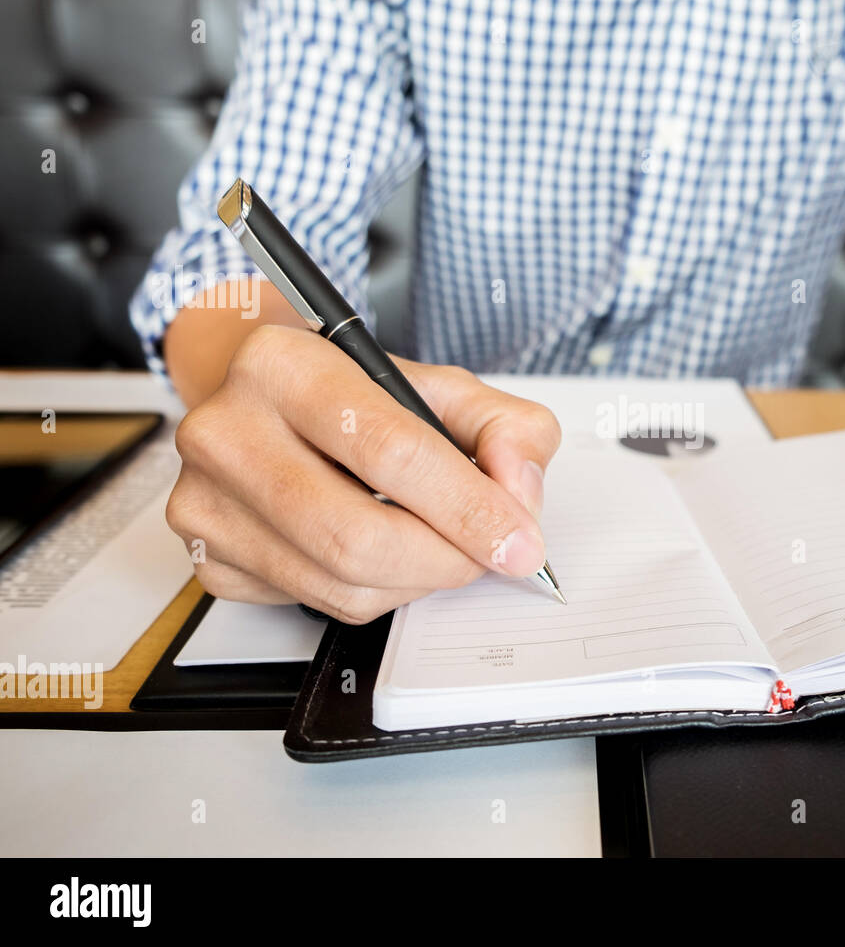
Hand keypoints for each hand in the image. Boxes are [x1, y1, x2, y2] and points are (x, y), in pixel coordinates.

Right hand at [165, 324, 561, 623]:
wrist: (271, 403)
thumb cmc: (357, 396)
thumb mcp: (443, 388)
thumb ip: (505, 428)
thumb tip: (517, 489)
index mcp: (284, 364)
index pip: (390, 451)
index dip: (467, 507)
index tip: (517, 541)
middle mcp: (227, 430)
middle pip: (359, 535)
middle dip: (446, 559)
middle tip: (488, 554)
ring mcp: (205, 500)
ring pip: (341, 582)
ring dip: (416, 580)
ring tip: (440, 547)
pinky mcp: (208, 556)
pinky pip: (318, 602)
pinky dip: (375, 591)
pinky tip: (385, 552)